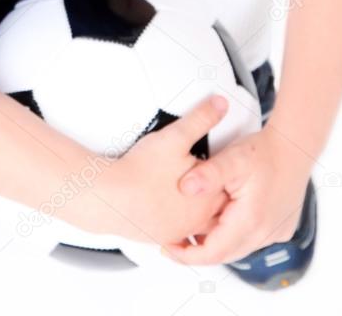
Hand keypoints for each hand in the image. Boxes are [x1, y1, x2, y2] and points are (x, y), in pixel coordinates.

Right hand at [103, 95, 231, 246]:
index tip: (226, 165)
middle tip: (211, 180)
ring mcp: (179, 231)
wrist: (111, 198)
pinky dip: (176, 220)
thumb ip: (201, 119)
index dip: (228, 174)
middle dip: (216, 193)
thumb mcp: (176, 137)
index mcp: (209, 196)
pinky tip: (168, 209)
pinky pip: (177, 233)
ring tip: (190, 195)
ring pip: (199, 224)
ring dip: (197, 210)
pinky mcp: (160, 237)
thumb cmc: (142, 171)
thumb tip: (220, 105)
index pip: (231, 186)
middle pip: (218, 208)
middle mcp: (198, 219)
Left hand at [161, 124, 312, 265]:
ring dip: (215, 242)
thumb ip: (207, 174)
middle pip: (224, 254)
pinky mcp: (279, 228)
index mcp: (251, 221)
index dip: (187, 255)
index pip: (213, 252)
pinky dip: (232, 235)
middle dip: (197, 251)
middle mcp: (265, 233)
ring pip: (237, 248)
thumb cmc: (264, 151)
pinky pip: (250, 240)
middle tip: (174, 241)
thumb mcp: (232, 158)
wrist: (294, 146)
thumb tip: (184, 188)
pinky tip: (220, 219)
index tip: (167, 248)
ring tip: (192, 231)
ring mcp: (274, 233)